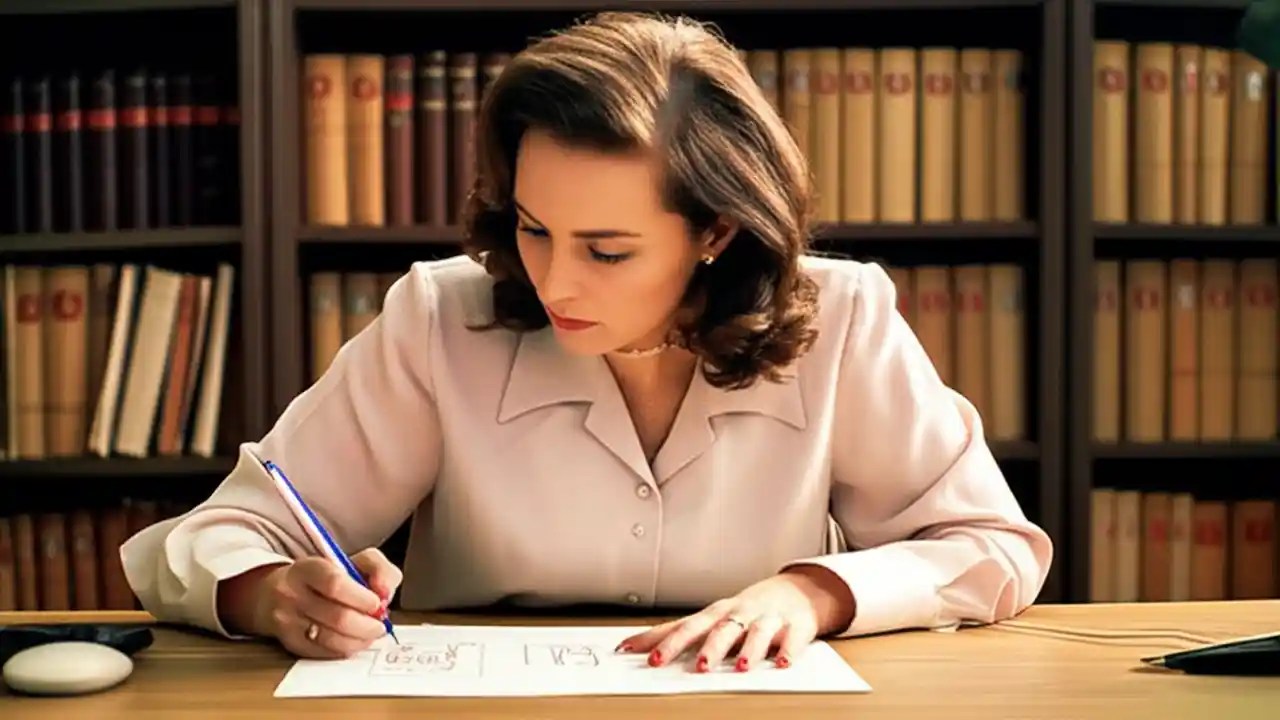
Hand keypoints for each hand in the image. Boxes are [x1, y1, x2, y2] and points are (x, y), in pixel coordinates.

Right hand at [255, 548, 403, 658]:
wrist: (276, 593)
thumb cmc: (324, 577)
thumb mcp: (353, 560)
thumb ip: (378, 569)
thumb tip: (385, 593)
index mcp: (308, 568)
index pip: (335, 584)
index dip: (361, 598)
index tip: (377, 603)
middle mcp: (292, 594)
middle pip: (337, 616)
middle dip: (367, 625)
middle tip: (380, 625)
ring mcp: (288, 621)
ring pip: (331, 639)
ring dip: (359, 640)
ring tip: (370, 633)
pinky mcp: (290, 643)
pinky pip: (324, 652)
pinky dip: (346, 649)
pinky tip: (354, 641)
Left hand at [615, 566, 854, 672]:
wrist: (797, 591)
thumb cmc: (746, 609)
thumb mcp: (711, 618)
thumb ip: (675, 633)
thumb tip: (630, 646)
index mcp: (716, 614)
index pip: (686, 628)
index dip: (667, 643)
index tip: (648, 658)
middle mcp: (740, 614)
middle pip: (721, 629)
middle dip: (710, 648)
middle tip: (699, 667)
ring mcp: (768, 619)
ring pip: (757, 632)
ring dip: (750, 648)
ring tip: (742, 667)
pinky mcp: (796, 626)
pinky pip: (793, 638)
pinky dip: (788, 650)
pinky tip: (782, 663)